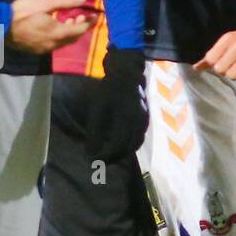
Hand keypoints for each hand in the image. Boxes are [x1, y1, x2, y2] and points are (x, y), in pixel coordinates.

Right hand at [7, 0, 92, 54]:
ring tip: (69, 19)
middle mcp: (54, 44)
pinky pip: (54, 44)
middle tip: (80, 15)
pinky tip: (54, 28)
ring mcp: (44, 49)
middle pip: (73, 38)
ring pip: (63, 42)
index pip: (80, 29)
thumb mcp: (44, 4)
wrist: (0, 26)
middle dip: (79, 27)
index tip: (95, 16)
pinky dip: (59, 36)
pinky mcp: (37, 50)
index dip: (89, 23)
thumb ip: (65, 2)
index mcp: (57, 33)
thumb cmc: (21, 12)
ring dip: (69, 32)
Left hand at [86, 46, 148, 166]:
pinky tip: (118, 146)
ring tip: (107, 157)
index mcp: (126, 118)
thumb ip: (94, 132)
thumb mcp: (97, 109)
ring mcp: (145, 121)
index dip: (105, 156)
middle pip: (127, 148)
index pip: (117, 146)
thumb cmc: (108, 90)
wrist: (127, 73)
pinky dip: (128, 146)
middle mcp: (139, 122)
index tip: (92, 160)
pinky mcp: (146, 119)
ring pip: (135, 145)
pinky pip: (139, 138)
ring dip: (121, 153)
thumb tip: (90, 154)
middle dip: (112, 158)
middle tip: (98, 162)